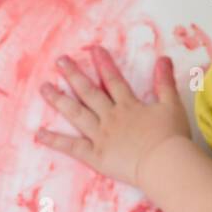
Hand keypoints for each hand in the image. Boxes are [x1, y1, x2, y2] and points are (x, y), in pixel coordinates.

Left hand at [35, 46, 189, 187]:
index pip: (113, 80)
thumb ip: (165, 82)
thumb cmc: (171, 137)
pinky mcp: (95, 156)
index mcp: (128, 106)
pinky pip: (71, 146)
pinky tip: (39, 134)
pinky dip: (55, 140)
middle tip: (59, 61)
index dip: (103, 64)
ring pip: (76, 114)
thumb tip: (164, 58)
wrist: (164, 162)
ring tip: (44, 88)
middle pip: (88, 92)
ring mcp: (100, 136)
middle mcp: (110, 117)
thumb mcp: (172, 105)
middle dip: (73, 75)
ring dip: (59, 100)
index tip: (94, 49)